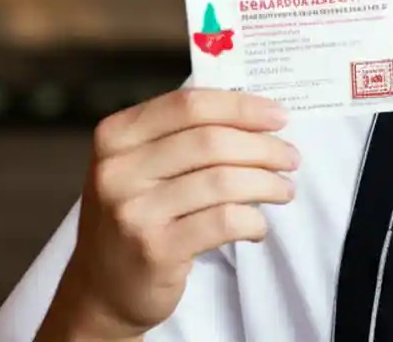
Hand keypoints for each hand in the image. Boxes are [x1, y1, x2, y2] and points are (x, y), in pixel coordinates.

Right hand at [36, 90, 299, 340]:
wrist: (102, 288)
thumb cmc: (137, 214)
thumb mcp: (141, 165)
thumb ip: (185, 135)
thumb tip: (259, 116)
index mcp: (116, 136)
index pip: (189, 105)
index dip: (241, 107)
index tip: (279, 116)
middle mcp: (117, 170)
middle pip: (212, 141)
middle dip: (264, 148)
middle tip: (291, 158)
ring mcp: (133, 211)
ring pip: (223, 181)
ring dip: (267, 184)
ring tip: (284, 190)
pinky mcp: (154, 250)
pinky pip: (224, 221)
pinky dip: (253, 221)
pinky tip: (258, 226)